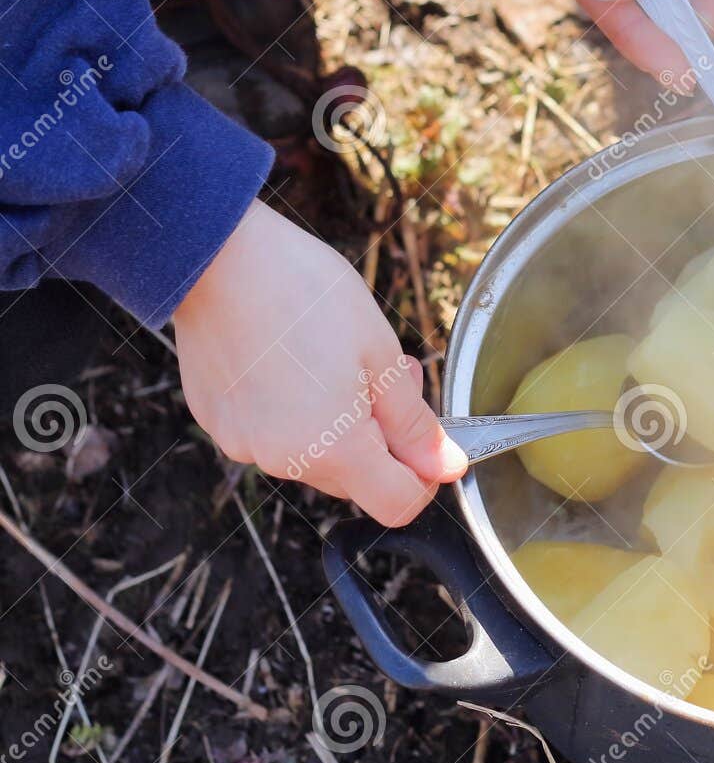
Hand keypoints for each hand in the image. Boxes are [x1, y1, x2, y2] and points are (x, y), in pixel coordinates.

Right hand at [173, 201, 466, 524]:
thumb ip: (415, 422)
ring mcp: (243, 444)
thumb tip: (447, 468)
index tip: (429, 439)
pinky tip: (295, 358)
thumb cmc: (304, 294)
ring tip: (340, 356)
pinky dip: (296, 410)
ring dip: (340, 421)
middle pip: (356, 479)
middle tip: (393, 373)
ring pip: (315, 455)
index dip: (424, 478)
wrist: (216, 256)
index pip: (396, 506)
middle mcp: (282, 461)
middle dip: (383, 436)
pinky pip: (274, 433)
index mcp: (333, 449)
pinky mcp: (218, 423)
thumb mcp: (381, 354)